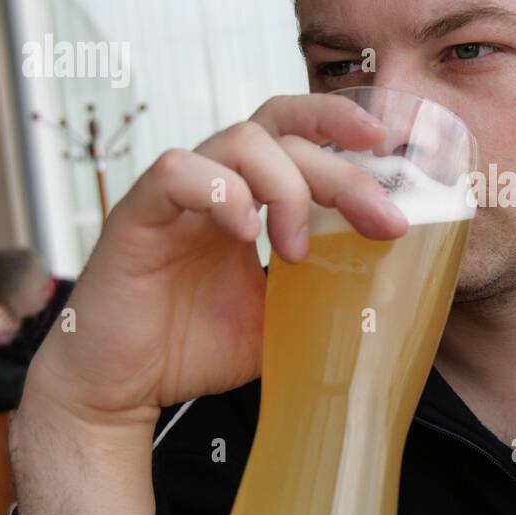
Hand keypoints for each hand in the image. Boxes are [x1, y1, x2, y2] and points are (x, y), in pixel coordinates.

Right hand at [25, 93, 409, 428]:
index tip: (386, 143)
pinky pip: (176, 172)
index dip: (339, 123)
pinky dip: (219, 191)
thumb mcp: (283, 317)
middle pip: (283, 134)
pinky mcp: (136, 217)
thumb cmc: (193, 348)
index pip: (296, 133)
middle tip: (380, 218)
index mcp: (249, 197)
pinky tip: (242, 232)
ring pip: (239, 140)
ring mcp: (175, 197)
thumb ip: (327, 287)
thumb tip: (395, 283)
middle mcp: (215, 184)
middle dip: (341, 170)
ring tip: (295, 250)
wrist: (119, 391)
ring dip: (284, 186)